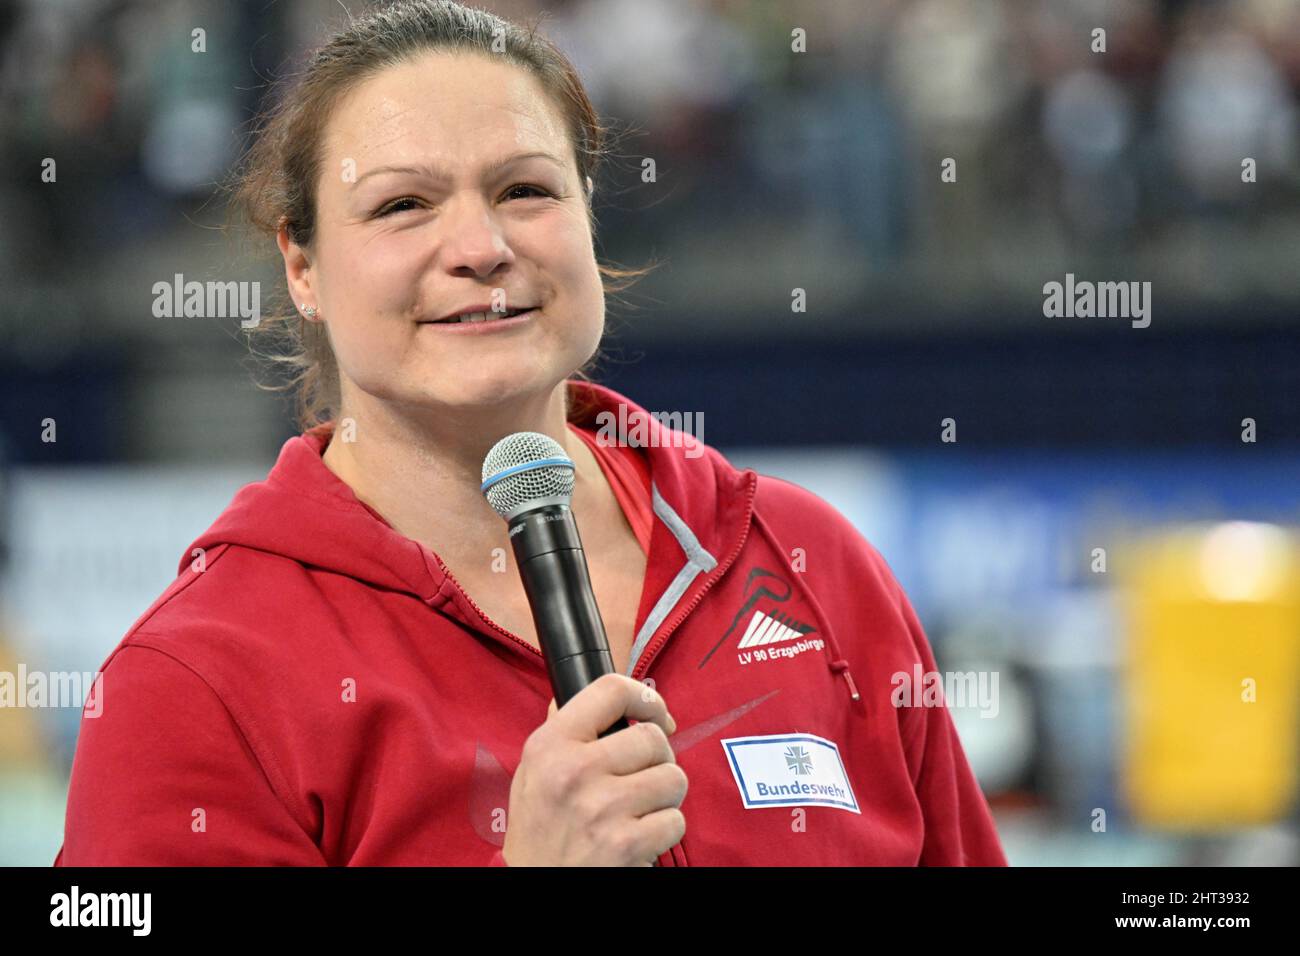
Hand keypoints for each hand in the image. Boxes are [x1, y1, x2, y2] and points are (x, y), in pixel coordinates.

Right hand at [501, 673, 686, 865]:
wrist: (533, 888)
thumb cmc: (537, 832)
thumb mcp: (531, 772)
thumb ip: (561, 730)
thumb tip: (594, 690)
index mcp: (550, 745)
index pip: (610, 690)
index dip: (646, 698)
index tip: (656, 715)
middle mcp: (575, 771)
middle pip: (654, 738)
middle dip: (659, 759)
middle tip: (644, 776)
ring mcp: (603, 808)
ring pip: (673, 778)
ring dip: (665, 796)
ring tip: (640, 808)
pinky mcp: (626, 844)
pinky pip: (675, 821)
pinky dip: (665, 830)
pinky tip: (640, 836)